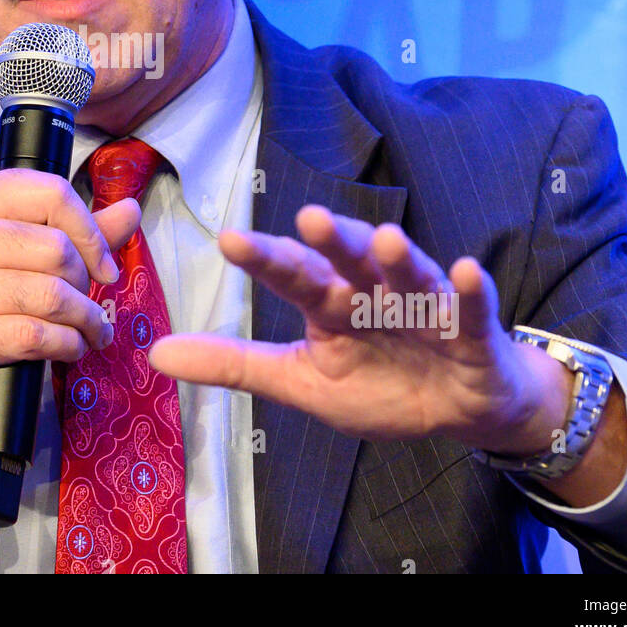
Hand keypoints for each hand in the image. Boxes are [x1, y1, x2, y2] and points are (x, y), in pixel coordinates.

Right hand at [0, 170, 140, 447]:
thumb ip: (65, 228)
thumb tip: (130, 210)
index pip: (48, 191)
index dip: (89, 230)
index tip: (103, 264)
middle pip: (55, 248)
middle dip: (86, 285)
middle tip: (90, 304)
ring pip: (48, 295)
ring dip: (84, 321)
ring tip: (91, 332)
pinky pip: (33, 336)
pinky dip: (65, 346)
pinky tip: (69, 349)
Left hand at [148, 205, 571, 454]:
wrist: (458, 408)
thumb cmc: (377, 383)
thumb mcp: (299, 381)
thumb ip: (234, 365)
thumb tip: (155, 353)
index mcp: (329, 303)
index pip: (291, 275)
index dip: (264, 258)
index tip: (229, 240)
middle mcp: (373, 293)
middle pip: (349, 261)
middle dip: (333, 240)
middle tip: (309, 218)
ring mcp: (423, 307)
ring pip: (408, 275)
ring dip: (398, 258)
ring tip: (386, 238)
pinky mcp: (470, 330)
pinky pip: (471, 310)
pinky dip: (471, 293)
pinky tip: (466, 270)